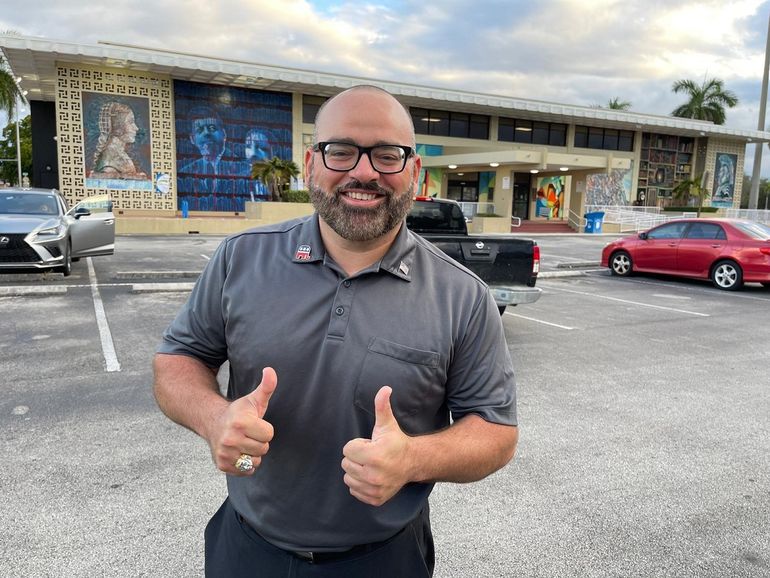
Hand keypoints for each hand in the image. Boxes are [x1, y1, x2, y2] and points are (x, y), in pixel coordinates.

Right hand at [208, 367, 276, 475]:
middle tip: (247, 433)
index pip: (269, 434)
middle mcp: (231, 439)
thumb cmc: (239, 412)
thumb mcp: (253, 399)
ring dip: (253, 453)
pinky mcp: (223, 465)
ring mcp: (225, 453)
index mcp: (241, 422)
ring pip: (256, 461)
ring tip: (243, 442)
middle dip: (259, 441)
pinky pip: (247, 471)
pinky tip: (238, 452)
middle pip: (263, 449)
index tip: (254, 424)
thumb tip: (270, 370)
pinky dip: (245, 464)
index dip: (265, 429)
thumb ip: (266, 386)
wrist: (213, 423)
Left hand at [342, 386, 410, 505]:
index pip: (347, 449)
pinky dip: (360, 484)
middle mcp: (374, 475)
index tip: (370, 445)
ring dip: (356, 471)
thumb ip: (382, 406)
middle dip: (356, 458)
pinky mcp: (376, 499)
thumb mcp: (387, 423)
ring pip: (348, 478)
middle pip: (346, 464)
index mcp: (374, 456)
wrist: (412, 463)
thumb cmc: (396, 442)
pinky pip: (354, 491)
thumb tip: (385, 388)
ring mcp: (375, 489)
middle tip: (371, 455)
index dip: (357, 445)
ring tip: (371, 465)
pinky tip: (372, 476)